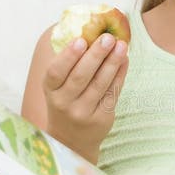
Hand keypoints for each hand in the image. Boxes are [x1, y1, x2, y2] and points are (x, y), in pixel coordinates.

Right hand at [43, 34, 128, 162]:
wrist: (72, 140)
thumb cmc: (66, 102)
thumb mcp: (58, 88)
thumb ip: (69, 65)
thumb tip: (90, 33)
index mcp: (50, 91)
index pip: (56, 72)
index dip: (68, 56)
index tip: (81, 40)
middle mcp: (64, 103)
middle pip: (81, 76)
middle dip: (96, 55)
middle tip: (108, 37)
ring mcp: (83, 113)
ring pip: (100, 84)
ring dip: (112, 62)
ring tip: (122, 45)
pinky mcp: (102, 118)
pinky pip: (113, 93)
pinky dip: (120, 75)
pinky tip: (124, 60)